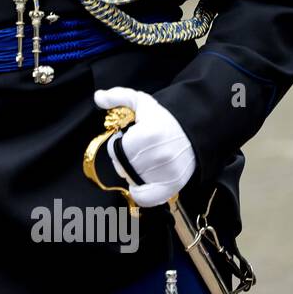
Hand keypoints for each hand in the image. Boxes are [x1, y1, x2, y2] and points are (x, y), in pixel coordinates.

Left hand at [94, 87, 196, 208]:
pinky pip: (145, 198)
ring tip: (145, 161)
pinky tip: (142, 181)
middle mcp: (157, 156)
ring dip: (133, 173)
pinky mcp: (172, 186)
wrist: (194, 133)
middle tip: (139, 151)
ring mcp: (165, 173)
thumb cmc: (165, 119)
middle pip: (122, 166)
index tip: (131, 140)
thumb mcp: (142, 102)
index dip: (119, 145)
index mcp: (147, 135)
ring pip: (132, 180)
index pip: (115, 150)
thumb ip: (118, 96)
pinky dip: (140, 192)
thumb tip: (98, 97)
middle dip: (125, 159)